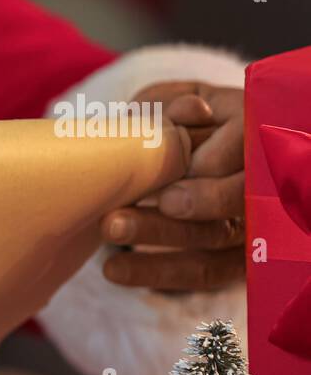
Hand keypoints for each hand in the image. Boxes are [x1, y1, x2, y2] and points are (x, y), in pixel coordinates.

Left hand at [100, 81, 244, 290]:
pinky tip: (113, 269)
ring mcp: (250, 225)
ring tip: (110, 227)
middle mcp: (263, 183)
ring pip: (214, 236)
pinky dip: (153, 272)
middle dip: (196, 201)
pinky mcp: (232, 259)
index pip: (251, 147)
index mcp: (256, 133)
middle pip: (240, 197)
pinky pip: (200, 271)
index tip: (183, 162)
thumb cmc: (177, 121)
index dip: (219, 157)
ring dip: (160, 235)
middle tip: (154, 200)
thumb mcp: (177, 102)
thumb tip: (191, 111)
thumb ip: (178, 103)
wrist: (174, 154)